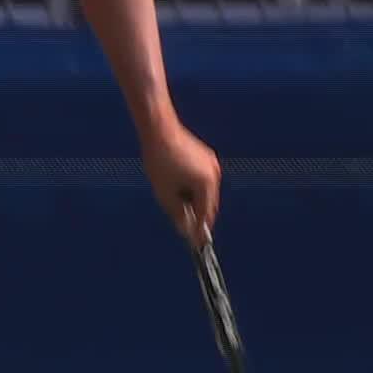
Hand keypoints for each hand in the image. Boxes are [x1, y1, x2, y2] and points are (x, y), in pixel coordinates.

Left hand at [141, 124, 220, 247]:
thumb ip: (176, 213)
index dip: (199, 230)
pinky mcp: (207, 156)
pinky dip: (195, 187)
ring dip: (196, 201)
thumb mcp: (164, 192)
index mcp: (206, 185)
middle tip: (185, 226)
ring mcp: (212, 164)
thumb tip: (185, 230)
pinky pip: (204, 179)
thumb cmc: (159, 160)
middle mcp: (214, 175)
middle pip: (209, 204)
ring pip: (207, 192)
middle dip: (198, 215)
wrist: (159, 129)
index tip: (195, 244)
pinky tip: (180, 186)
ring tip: (178, 202)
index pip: (205, 215)